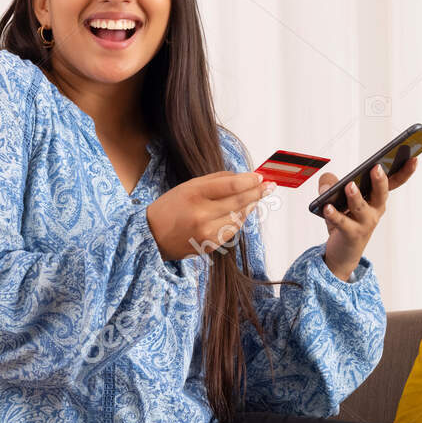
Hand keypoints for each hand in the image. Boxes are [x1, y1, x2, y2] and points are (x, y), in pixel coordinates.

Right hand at [146, 170, 272, 261]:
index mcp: (194, 194)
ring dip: (250, 206)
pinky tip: (241, 213)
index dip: (249, 181)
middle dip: (257, 193)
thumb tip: (242, 177)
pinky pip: (232, 231)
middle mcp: (201, 214)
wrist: (152, 237)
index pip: (230, 185)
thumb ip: (215, 180)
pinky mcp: (209, 245)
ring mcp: (206, 233)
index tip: (260, 177)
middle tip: (269, 186)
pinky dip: (239, 220)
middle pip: (239, 202)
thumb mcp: (188, 186)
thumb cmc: (170, 207)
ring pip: (239, 218)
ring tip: (255, 198)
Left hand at [316, 155, 416, 279]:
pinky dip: (334, 214)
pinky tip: (327, 207)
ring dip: (356, 196)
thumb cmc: (346, 219)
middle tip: (376, 168)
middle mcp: (375, 210)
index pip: (393, 183)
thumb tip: (327, 180)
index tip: (414, 158)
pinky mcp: (351, 234)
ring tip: (349, 186)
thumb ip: (332, 184)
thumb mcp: (338, 198)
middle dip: (380, 181)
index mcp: (377, 198)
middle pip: (380, 194)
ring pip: (361, 208)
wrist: (343, 252)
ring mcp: (365, 223)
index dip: (405, 171)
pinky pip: (342, 222)